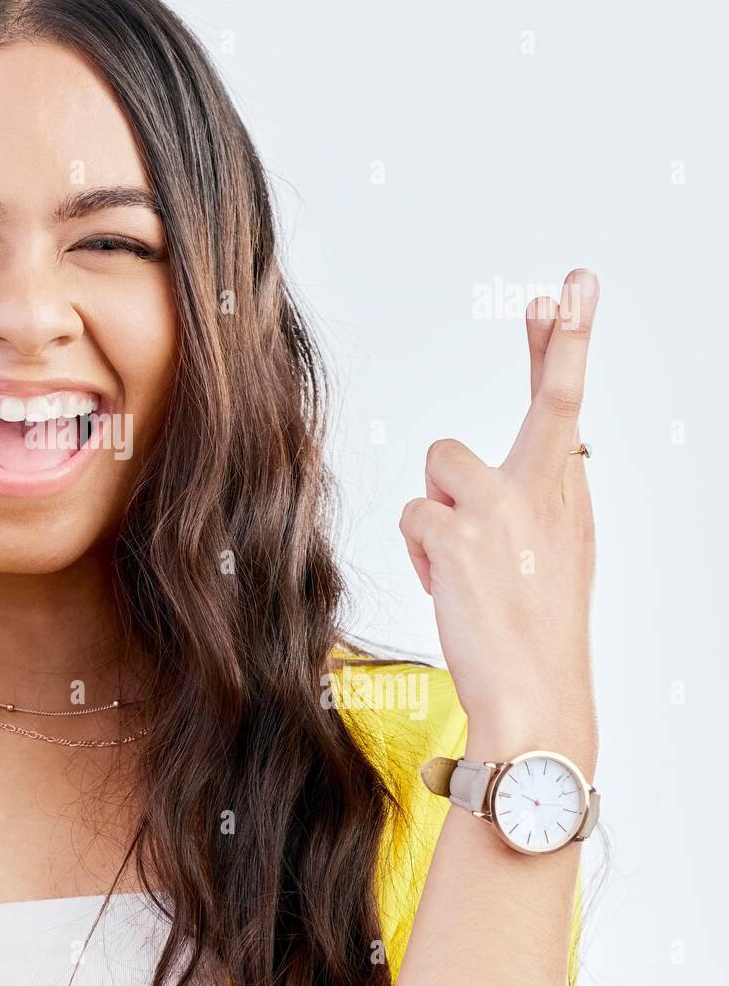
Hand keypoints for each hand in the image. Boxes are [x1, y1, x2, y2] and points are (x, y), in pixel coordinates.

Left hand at [399, 269, 598, 768]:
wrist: (534, 697)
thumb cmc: (533, 630)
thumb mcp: (548, 558)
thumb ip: (525, 504)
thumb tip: (473, 476)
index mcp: (569, 498)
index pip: (568, 406)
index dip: (567, 343)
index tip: (571, 289)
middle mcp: (548, 493)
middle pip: (548, 400)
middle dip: (559, 342)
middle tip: (561, 288)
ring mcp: (504, 508)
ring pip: (441, 462)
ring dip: (438, 508)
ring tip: (460, 561)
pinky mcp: (460, 531)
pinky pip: (414, 513)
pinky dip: (420, 550)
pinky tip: (447, 585)